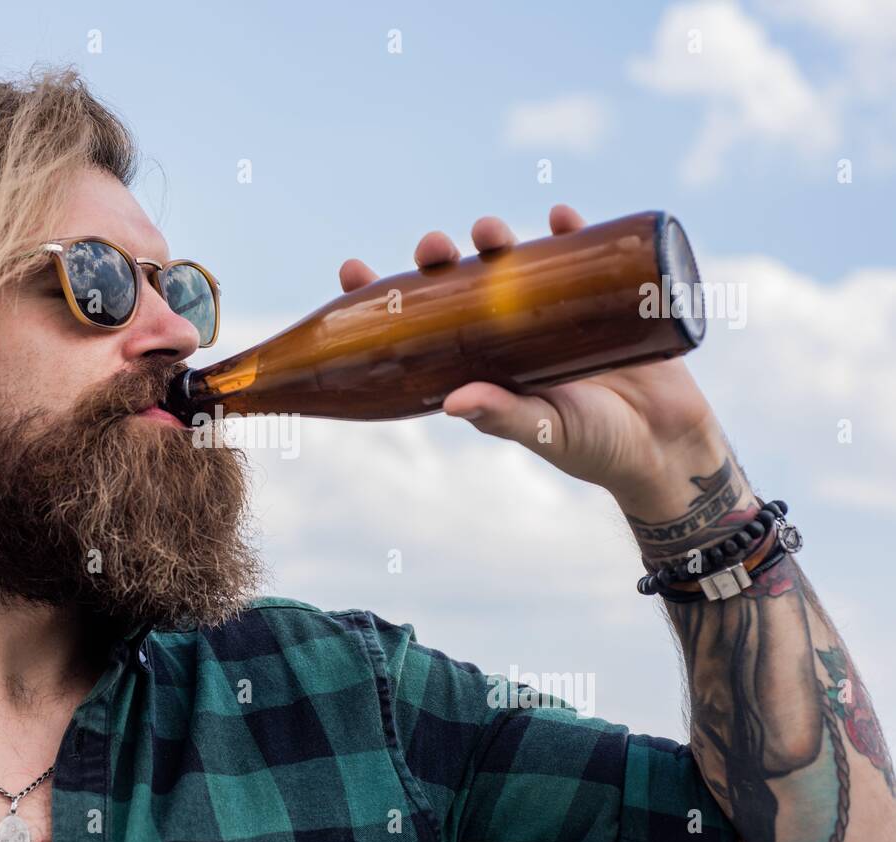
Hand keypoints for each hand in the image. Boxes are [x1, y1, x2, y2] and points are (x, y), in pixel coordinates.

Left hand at [338, 204, 730, 513]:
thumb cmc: (596, 447)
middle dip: (440, 259)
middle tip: (433, 246)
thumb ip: (503, 416)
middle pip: (462, 284)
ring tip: (489, 231)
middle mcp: (510, 334)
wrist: (668, 446)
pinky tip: (561, 214)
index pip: (421, 326)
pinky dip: (573, 231)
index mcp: (483, 365)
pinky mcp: (607, 299)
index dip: (386, 299)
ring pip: (514, 264)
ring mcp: (556, 313)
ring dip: (498, 241)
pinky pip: (586, 255)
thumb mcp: (544, 432)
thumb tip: (452, 401)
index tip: (353, 271)